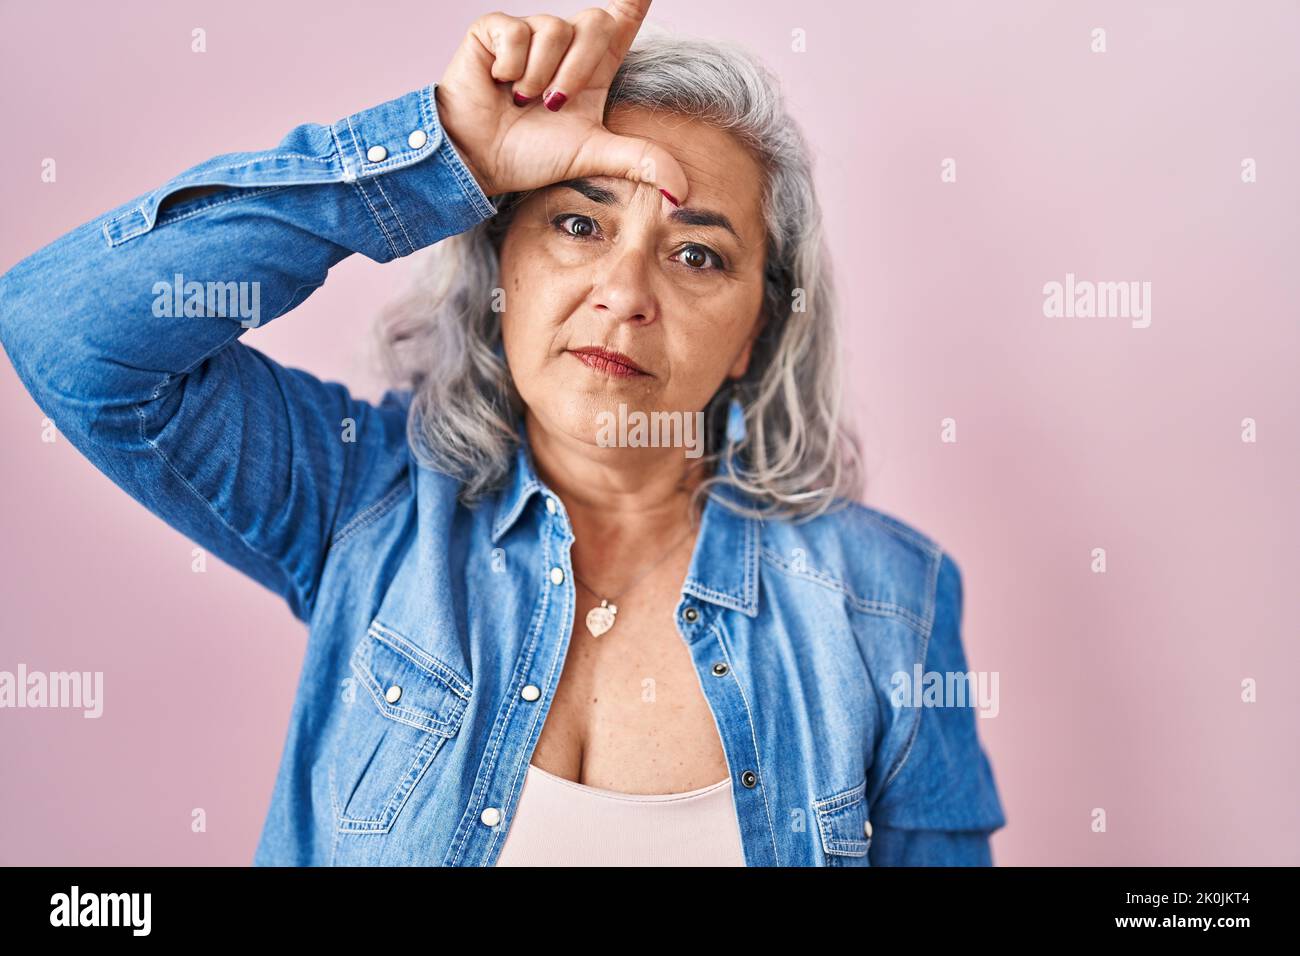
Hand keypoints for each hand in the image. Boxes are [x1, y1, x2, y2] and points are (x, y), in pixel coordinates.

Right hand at [436, 0, 688, 204]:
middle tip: (552, 105)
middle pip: (595, 21)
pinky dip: (511, 66)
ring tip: (523, 101)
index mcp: (594, 67)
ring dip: (540, 74)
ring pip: (554, 29)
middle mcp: (565, 45)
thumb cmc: (532, 155)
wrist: (481, 161)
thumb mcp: (593, 155)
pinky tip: (499, 84)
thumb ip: (641, 162)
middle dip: (577, 68)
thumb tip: (683, 193)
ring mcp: (530, 34)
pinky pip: (517, 32)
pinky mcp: (495, 30)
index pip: (623, 19)